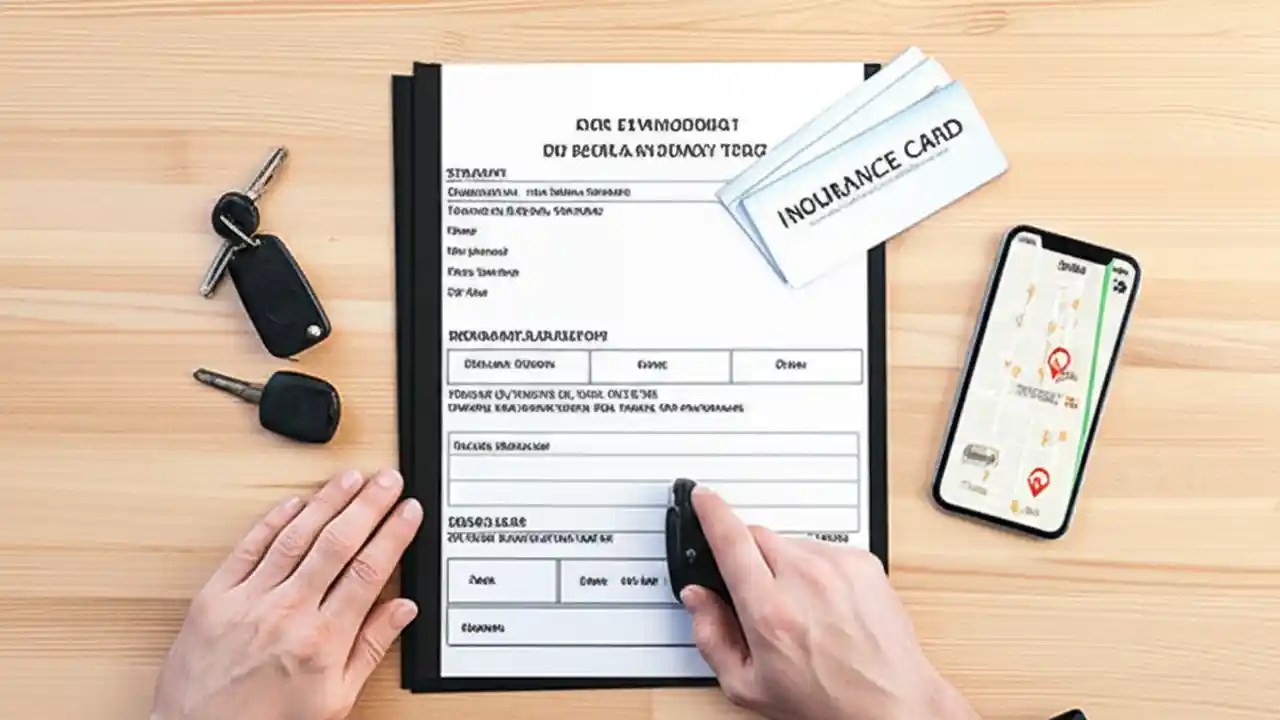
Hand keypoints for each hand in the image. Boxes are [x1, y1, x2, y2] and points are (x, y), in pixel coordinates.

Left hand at [151, 469, 422, 719]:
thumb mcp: (334, 700)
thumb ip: (370, 648)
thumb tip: (403, 610)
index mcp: (322, 641)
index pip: (370, 571)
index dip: (394, 534)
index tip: (408, 512)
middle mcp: (287, 614)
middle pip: (338, 544)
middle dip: (368, 505)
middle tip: (387, 481)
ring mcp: (249, 601)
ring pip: (296, 536)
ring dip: (327, 502)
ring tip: (350, 479)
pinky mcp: (214, 597)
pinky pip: (249, 548)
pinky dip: (273, 520)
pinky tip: (295, 502)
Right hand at [681, 486, 978, 719]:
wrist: (892, 705)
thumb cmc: (827, 703)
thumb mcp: (749, 687)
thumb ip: (712, 637)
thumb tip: (697, 599)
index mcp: (770, 612)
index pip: (730, 542)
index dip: (710, 513)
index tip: (701, 498)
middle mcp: (804, 580)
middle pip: (757, 537)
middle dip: (746, 556)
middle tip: (757, 594)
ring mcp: (837, 566)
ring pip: (790, 544)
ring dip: (783, 564)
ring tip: (799, 608)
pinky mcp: (862, 562)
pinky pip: (823, 550)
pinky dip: (815, 569)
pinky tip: (824, 604)